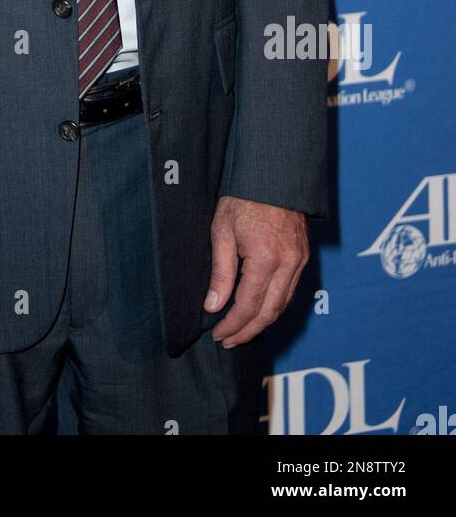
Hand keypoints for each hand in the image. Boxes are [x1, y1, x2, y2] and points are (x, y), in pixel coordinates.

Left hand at [203, 196, 308, 346]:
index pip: (248, 305)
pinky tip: (260, 309)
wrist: (271, 175)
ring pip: (283, 304)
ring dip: (262, 322)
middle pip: (269, 312)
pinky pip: (290, 290)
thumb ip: (220, 272)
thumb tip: (213, 305)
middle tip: (229, 341)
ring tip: (241, 330)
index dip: (232, 324)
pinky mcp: (303, 256)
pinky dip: (275, 306)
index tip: (218, 334)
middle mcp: (288, 264)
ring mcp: (299, 260)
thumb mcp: (222, 232)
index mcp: (266, 259)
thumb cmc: (243, 199)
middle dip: (248, 330)